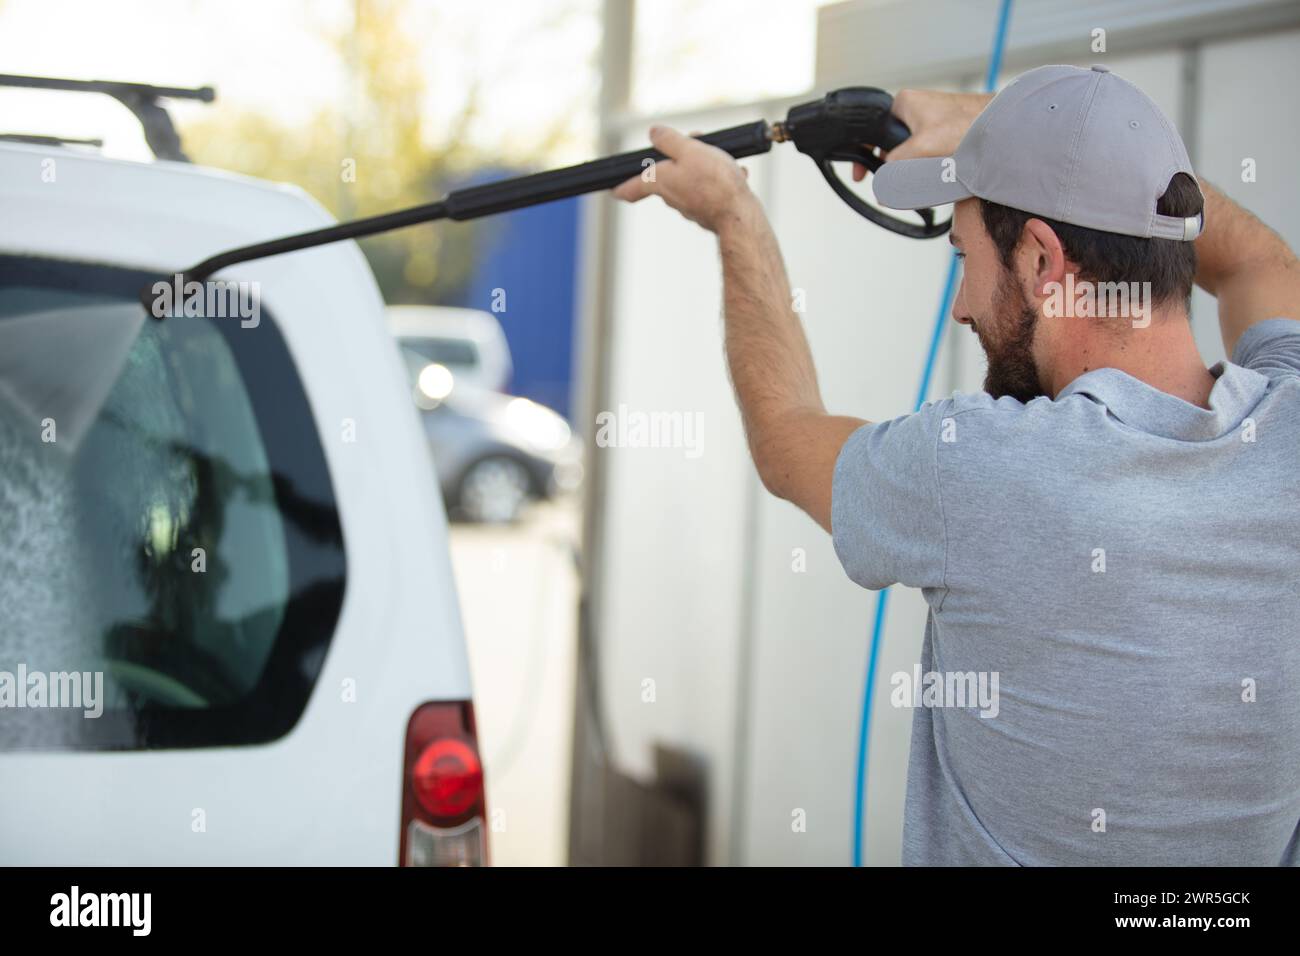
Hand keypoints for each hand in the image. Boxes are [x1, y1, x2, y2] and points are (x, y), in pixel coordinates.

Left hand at [613, 125, 756, 233]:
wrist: (740, 214)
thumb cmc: (715, 182)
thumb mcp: (689, 150)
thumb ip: (669, 140)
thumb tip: (653, 133)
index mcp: (661, 182)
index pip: (633, 187)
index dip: (622, 187)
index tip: (614, 191)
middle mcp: (673, 198)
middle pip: (668, 176)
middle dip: (680, 158)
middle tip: (696, 142)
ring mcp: (692, 207)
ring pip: (692, 181)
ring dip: (704, 166)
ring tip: (722, 157)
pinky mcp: (711, 212)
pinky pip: (712, 191)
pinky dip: (721, 181)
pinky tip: (736, 174)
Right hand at [850, 89, 992, 181]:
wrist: (1003, 125)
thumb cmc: (970, 125)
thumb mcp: (922, 148)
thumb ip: (897, 168)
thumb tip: (881, 188)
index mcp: (903, 103)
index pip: (872, 132)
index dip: (864, 155)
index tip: (862, 176)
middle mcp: (915, 108)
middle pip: (890, 145)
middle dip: (893, 166)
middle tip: (897, 181)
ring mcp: (931, 119)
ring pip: (909, 151)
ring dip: (913, 167)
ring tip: (926, 175)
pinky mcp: (945, 130)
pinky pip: (926, 153)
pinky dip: (928, 165)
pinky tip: (938, 172)